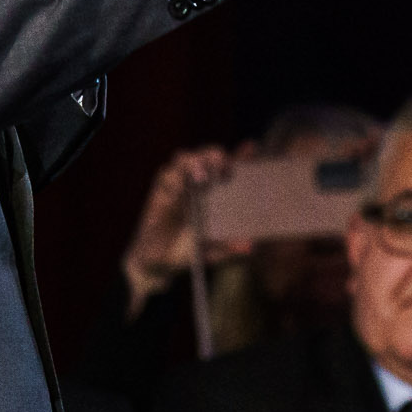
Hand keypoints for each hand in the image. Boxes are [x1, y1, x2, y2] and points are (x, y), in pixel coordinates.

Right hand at [121, 145, 246, 312]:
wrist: (160, 264)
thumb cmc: (191, 252)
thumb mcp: (213, 252)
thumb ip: (229, 248)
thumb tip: (249, 246)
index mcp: (217, 192)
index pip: (231, 166)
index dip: (241, 154)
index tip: (251, 147)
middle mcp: (199, 183)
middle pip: (207, 155)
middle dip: (215, 156)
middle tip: (222, 166)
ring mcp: (178, 184)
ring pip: (184, 158)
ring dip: (194, 163)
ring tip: (201, 178)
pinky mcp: (160, 191)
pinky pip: (165, 176)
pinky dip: (173, 179)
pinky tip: (179, 189)